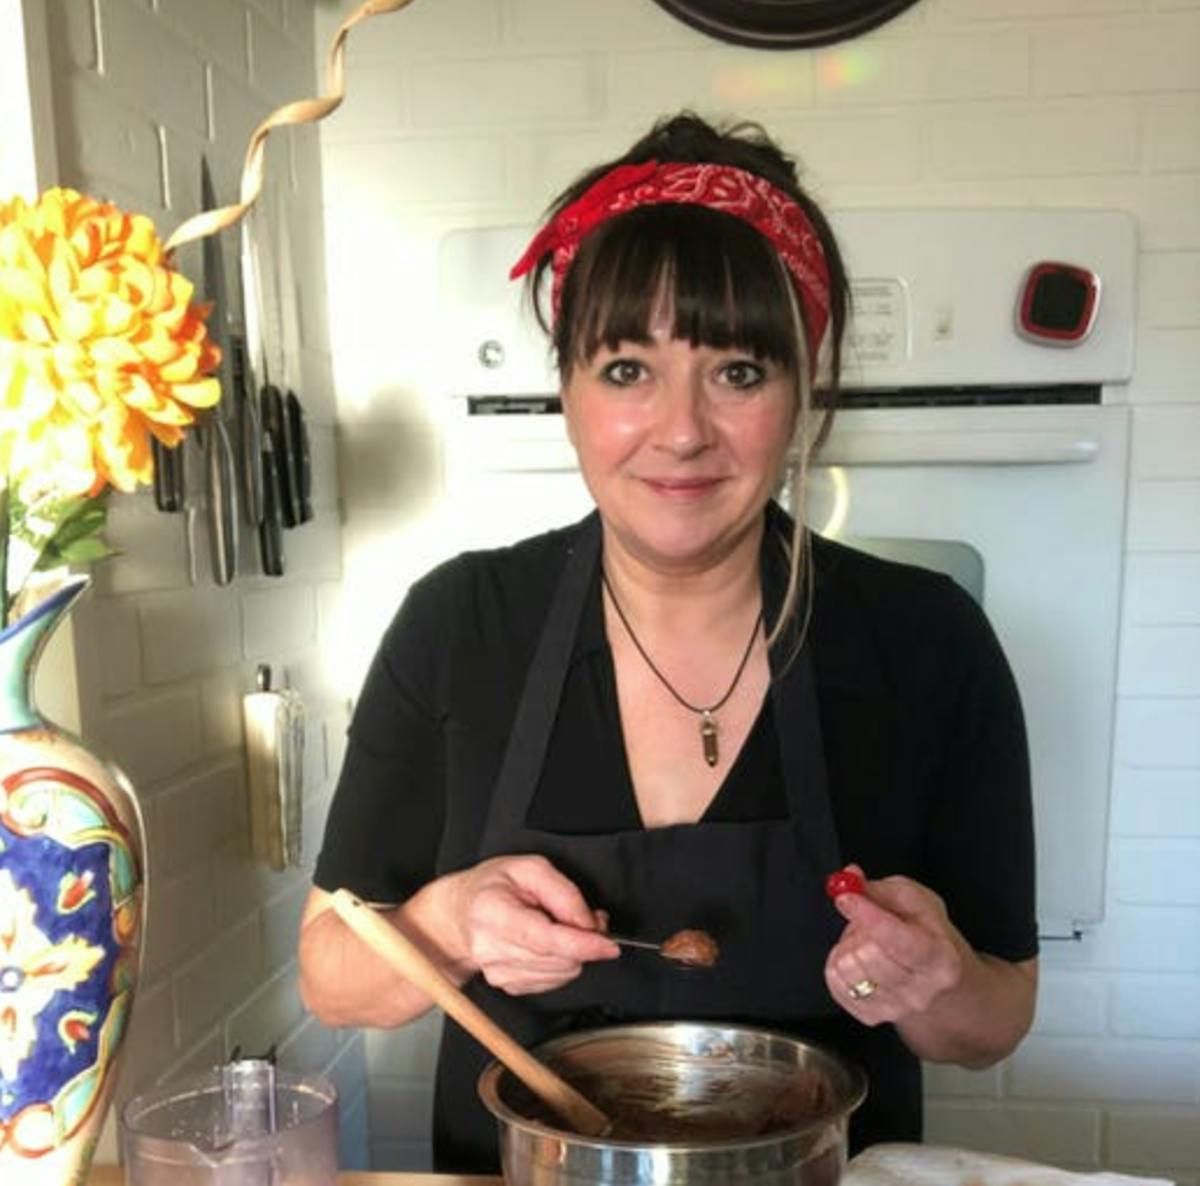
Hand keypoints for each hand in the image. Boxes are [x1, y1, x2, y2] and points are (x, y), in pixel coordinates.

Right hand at [444, 855, 618, 995]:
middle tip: (584, 919)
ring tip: (560, 926)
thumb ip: (563, 893)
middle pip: (557, 958)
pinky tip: (548, 944)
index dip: (581, 944)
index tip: (608, 945)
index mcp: (493, 913)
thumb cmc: (493, 886)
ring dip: (573, 953)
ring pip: (559, 973)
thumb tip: (588, 923)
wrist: (459, 913)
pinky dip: (560, 963)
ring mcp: (498, 972)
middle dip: (583, 942)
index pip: (544, 938)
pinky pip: (552, 981)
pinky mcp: (507, 986)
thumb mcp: (530, 868)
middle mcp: (491, 948)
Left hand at [824, 865, 967, 1024]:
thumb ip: (880, 888)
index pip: (897, 940)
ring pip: (848, 968)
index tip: (847, 897)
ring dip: (849, 946)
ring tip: (866, 941)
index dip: (866, 915)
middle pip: (868, 955)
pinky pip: (835, 983)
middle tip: (870, 923)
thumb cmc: (924, 931)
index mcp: (941, 960)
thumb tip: (850, 879)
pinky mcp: (871, 1016)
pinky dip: (838, 964)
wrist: (933, 974)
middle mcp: (921, 992)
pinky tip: (857, 959)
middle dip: (860, 928)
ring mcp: (896, 1009)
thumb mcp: (912, 898)